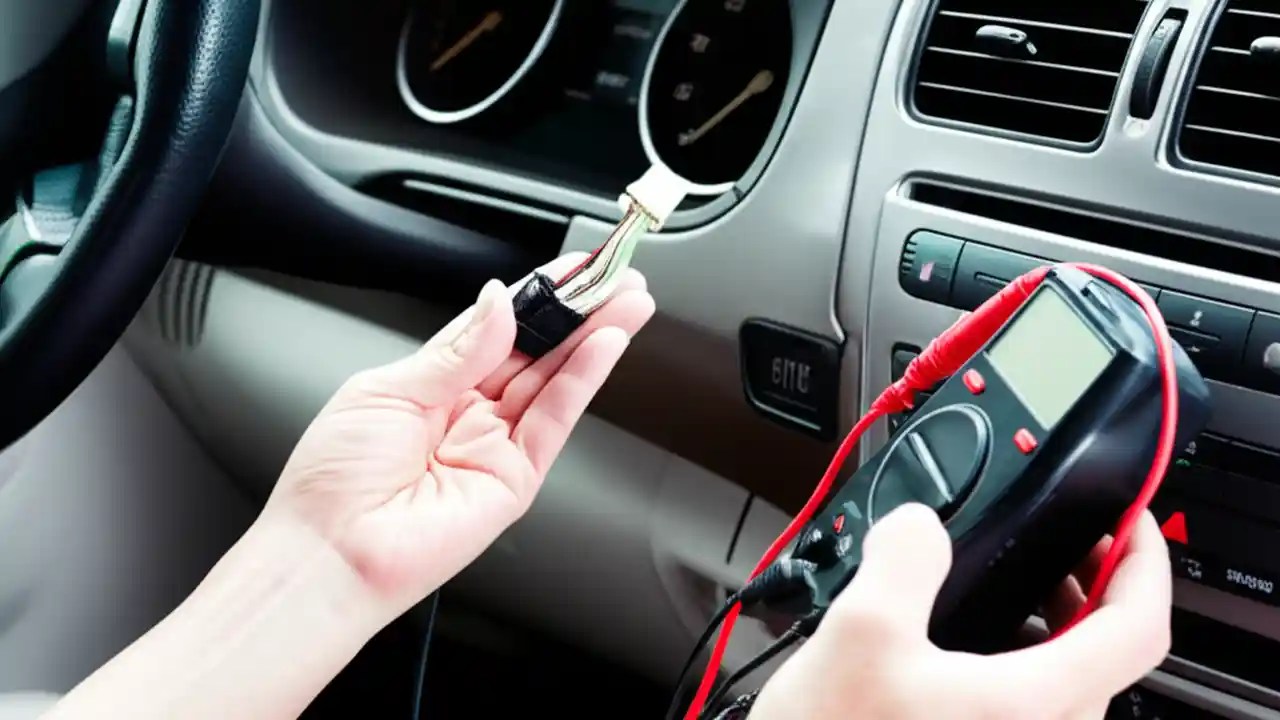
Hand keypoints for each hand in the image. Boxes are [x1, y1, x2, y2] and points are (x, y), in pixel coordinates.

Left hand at [260, 261, 654, 614]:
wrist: (328, 553)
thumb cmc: (333, 481)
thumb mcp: (388, 389)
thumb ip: (458, 349)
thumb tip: (499, 303)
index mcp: (432, 387)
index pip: (496, 330)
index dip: (533, 297)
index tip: (568, 268)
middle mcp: (468, 414)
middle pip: (534, 353)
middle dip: (577, 314)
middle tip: (614, 278)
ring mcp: (495, 446)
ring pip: (554, 382)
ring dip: (593, 339)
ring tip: (627, 301)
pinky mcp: (516, 479)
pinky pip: (555, 421)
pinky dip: (583, 381)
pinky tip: (605, 345)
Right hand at [751, 504, 1170, 719]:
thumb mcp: (860, 631)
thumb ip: (905, 559)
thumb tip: (921, 526)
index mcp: (1036, 703)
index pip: (1138, 626)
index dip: (1144, 560)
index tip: (1129, 521)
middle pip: (1110, 653)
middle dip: (1094, 584)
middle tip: (1064, 541)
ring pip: (1072, 680)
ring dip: (1057, 623)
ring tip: (1017, 585)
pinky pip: (1034, 706)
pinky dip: (1025, 660)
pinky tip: (973, 643)